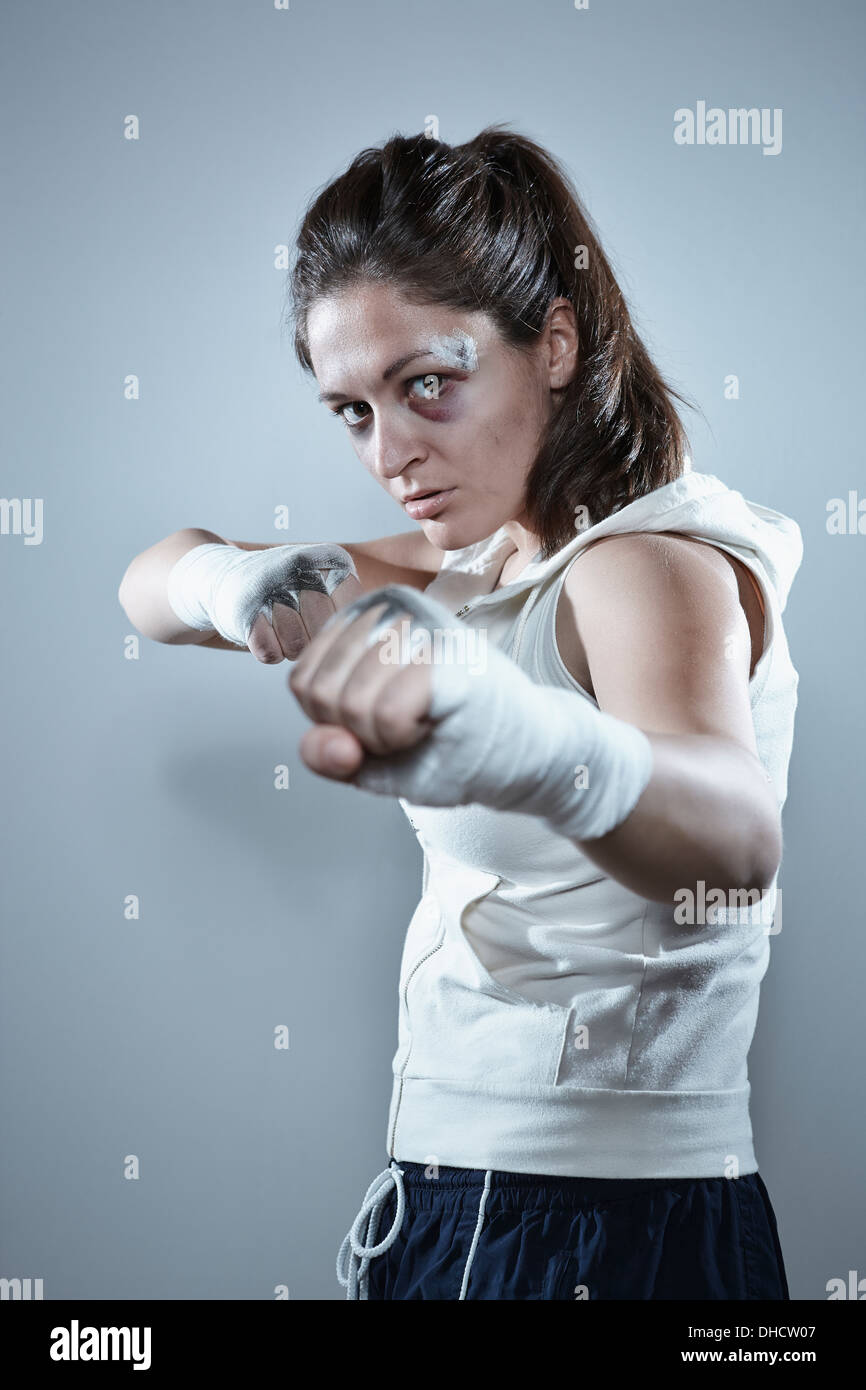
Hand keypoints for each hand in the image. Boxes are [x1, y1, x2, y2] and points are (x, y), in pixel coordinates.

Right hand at [166, 540, 363, 660]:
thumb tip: (375, 652)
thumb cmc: (285, 591)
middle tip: (293, 620)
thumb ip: (355, 612)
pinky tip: (259, 630)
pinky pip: (271, 654)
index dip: (338, 627)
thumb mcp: (325, 585)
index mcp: (332, 559)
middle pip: (325, 633)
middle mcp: (303, 567)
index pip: (355, 615)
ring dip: (288, 646)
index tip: (321, 615)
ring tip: (276, 623)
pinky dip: (266, 650)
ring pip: (299, 648)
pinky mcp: (244, 611)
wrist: (220, 576)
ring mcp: (272, 586)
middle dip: (312, 638)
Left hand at [288, 590, 436, 781]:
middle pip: (320, 693)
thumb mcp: (373, 756)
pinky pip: (385, 712)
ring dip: (385, 738)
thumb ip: (328, 751)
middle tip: (408, 726)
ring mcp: (420, 626)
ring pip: (352, 704)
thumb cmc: (453, 746)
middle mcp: (390, 608)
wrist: (526, 755)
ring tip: (426, 722)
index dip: (334, 725)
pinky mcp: (447, 654)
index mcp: (366, 619)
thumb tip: (321, 744)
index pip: (302, 681)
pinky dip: (403, 737)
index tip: (382, 722)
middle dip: (358, 734)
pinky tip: (436, 723)